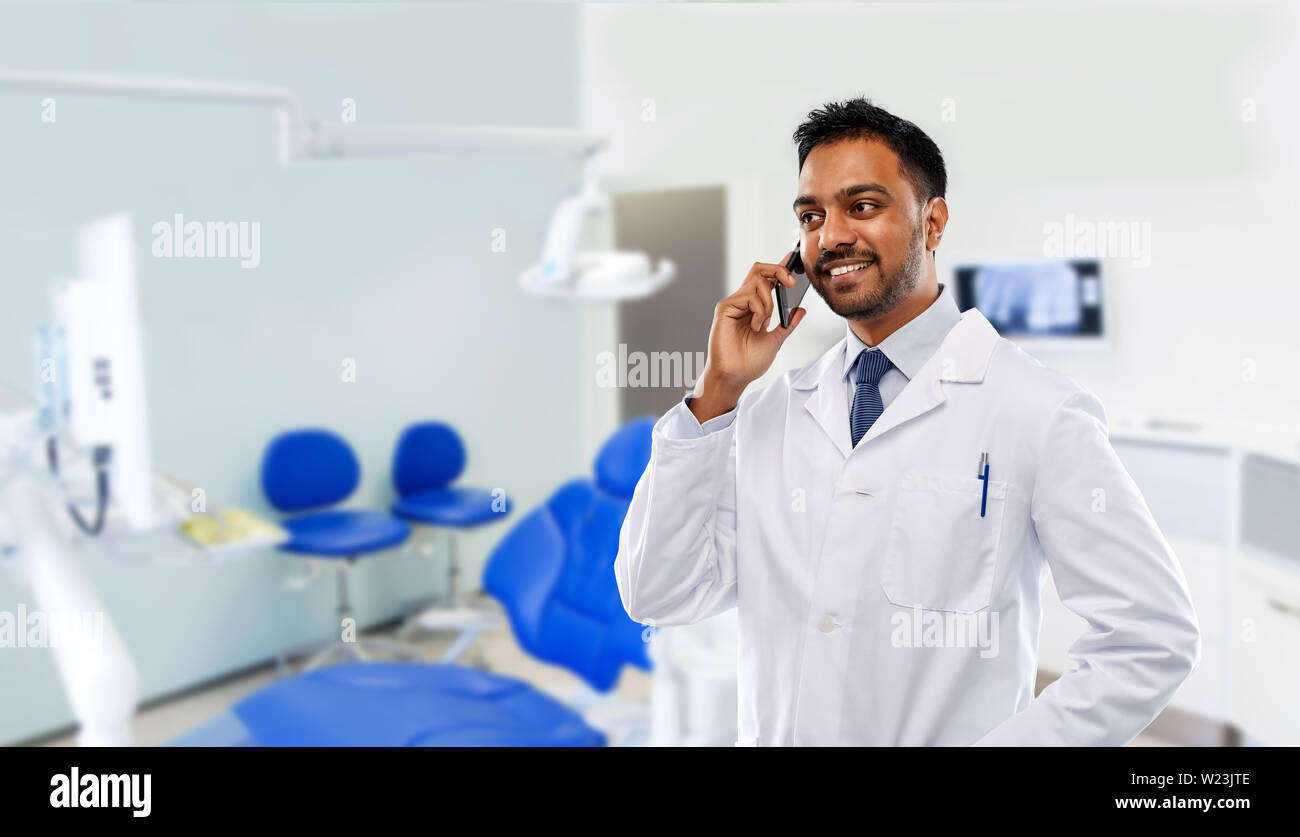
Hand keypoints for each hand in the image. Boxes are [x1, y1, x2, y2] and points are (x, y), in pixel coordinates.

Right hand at [690, 253, 806, 421]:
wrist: (736, 376)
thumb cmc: (749, 362)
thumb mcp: (776, 339)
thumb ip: (788, 324)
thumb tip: (800, 309)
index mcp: (754, 306)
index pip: (767, 279)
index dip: (779, 266)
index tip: (794, 259)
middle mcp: (742, 301)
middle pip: (759, 270)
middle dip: (778, 270)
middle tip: (792, 282)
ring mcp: (733, 303)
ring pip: (758, 282)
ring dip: (769, 301)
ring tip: (765, 323)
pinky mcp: (725, 308)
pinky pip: (748, 296)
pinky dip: (759, 309)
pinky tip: (756, 326)